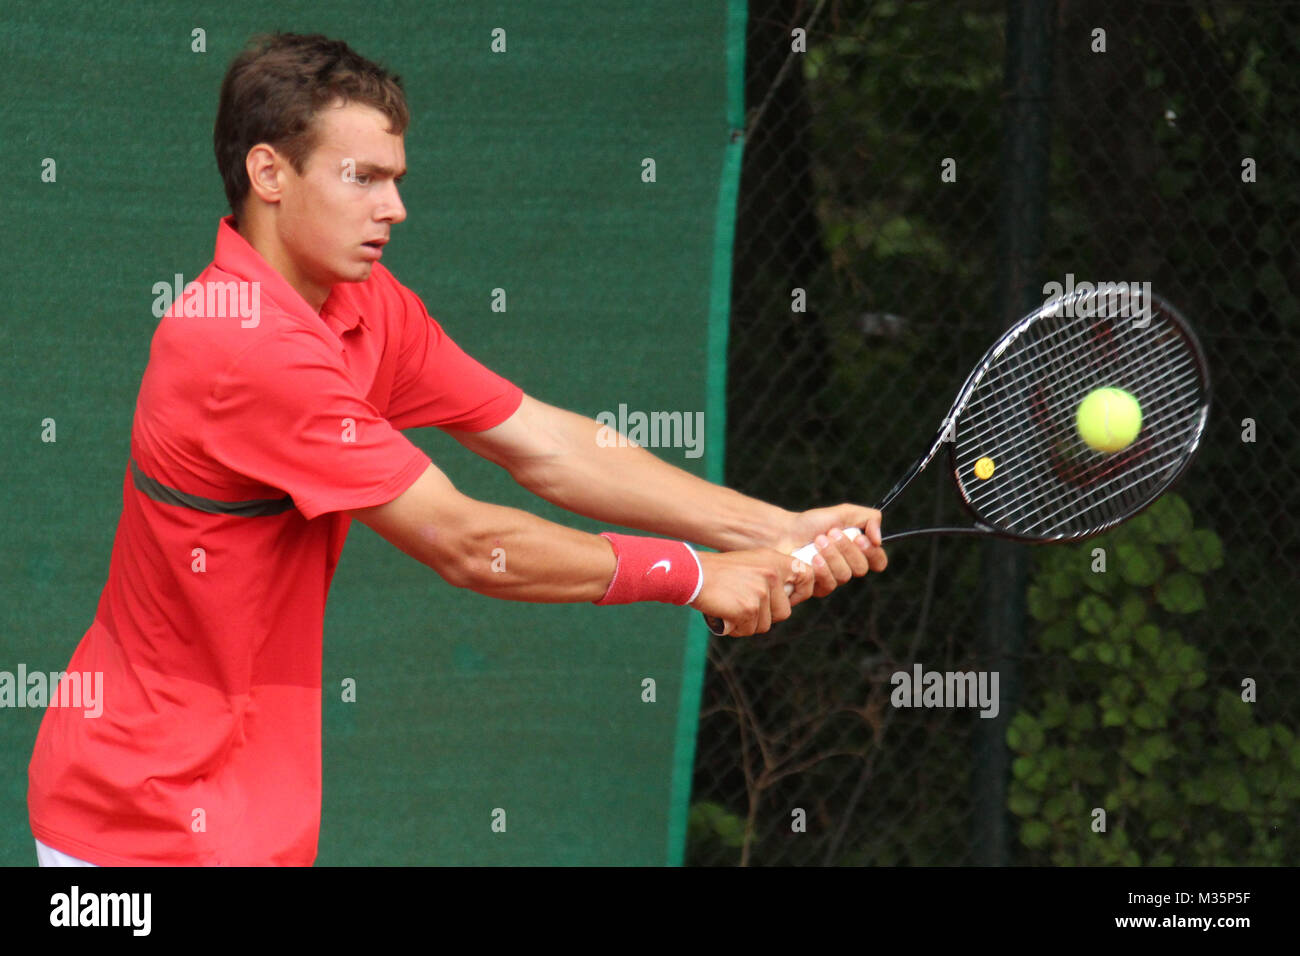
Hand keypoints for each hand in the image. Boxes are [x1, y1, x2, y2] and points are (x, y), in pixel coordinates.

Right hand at [690, 549, 815, 636]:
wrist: (692, 574)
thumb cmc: (718, 572)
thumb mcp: (751, 563)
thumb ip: (772, 575)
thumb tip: (789, 598)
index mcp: (775, 561)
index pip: (807, 576)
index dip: (801, 593)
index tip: (788, 599)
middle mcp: (772, 575)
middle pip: (784, 612)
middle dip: (766, 616)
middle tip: (745, 606)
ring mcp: (761, 592)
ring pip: (766, 624)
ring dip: (749, 623)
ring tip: (732, 608)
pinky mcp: (749, 609)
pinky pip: (749, 629)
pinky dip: (736, 628)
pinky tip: (725, 616)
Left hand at [775, 505, 887, 596]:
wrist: (784, 533)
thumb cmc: (812, 523)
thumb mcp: (844, 512)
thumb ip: (869, 518)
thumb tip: (879, 539)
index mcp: (858, 551)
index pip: (878, 561)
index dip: (873, 553)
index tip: (860, 538)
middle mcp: (848, 567)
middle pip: (861, 569)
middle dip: (846, 549)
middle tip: (831, 533)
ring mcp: (833, 579)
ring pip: (844, 576)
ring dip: (832, 556)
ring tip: (818, 541)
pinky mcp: (817, 588)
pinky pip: (828, 585)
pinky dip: (821, 569)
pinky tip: (812, 558)